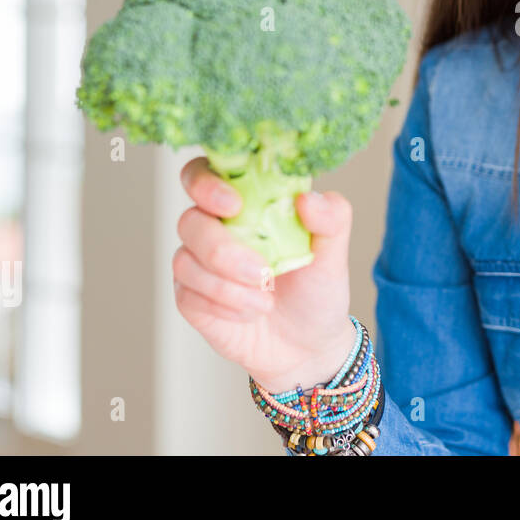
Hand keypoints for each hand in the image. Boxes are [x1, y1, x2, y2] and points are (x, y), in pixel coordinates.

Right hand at [173, 156, 355, 391]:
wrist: (308, 346)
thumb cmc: (317, 290)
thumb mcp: (334, 254)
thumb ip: (332, 219)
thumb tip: (308, 198)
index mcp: (248, 204)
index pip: (207, 173)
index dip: (206, 181)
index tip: (232, 204)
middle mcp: (216, 228)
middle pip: (190, 220)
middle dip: (220, 247)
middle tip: (260, 270)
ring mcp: (198, 263)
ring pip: (186, 261)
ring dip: (227, 286)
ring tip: (267, 302)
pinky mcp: (191, 298)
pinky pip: (188, 294)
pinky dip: (223, 306)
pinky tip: (250, 313)